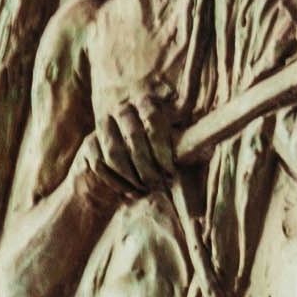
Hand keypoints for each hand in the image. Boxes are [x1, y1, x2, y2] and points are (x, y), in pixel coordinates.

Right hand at [92, 42, 186, 200]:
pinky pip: (101, 165)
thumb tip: (209, 149)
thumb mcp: (172, 151)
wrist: (115, 173)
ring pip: (115, 153)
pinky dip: (117, 183)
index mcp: (145, 104)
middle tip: (159, 184)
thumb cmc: (152, 160)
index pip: (152, 116)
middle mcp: (122, 110)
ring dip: (132, 176)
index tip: (170, 169)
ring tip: (145, 189)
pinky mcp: (88, 145)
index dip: (162, 145)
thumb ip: (187, 147)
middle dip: (148, 165)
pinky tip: (130, 192)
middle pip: (134, 136)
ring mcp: (102, 126)